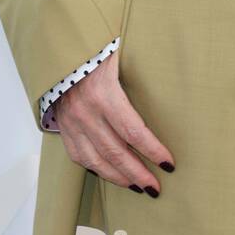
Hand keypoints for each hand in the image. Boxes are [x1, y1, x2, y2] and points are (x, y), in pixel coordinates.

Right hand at [53, 51, 175, 195]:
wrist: (61, 49)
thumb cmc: (97, 48)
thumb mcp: (120, 54)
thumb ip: (141, 70)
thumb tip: (173, 75)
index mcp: (103, 93)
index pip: (133, 131)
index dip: (152, 150)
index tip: (169, 163)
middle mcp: (85, 112)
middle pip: (116, 152)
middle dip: (138, 173)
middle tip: (155, 187)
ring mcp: (72, 122)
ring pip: (97, 160)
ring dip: (119, 177)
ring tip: (138, 187)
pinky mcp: (63, 127)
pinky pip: (79, 156)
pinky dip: (97, 169)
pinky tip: (112, 175)